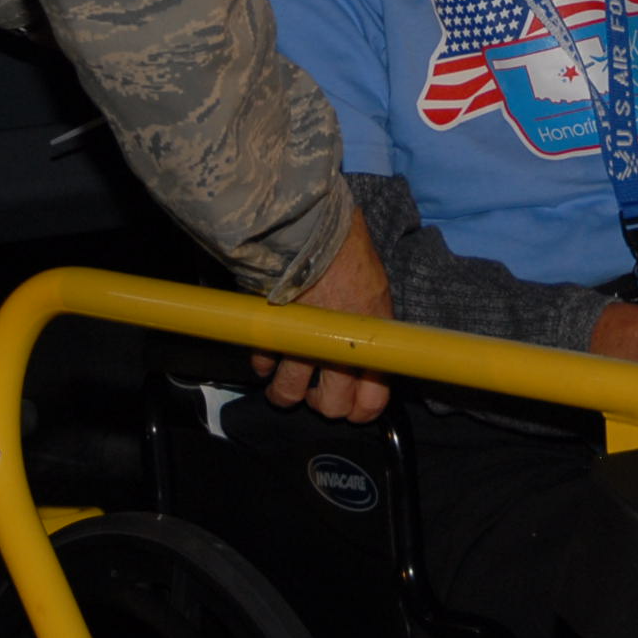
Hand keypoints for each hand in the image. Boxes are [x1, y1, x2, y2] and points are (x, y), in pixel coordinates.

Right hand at [253, 206, 392, 422]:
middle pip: (331, 406)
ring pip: (289, 394)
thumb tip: (365, 342)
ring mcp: (302, 345)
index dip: (360, 410)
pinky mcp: (272, 333)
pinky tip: (268, 349)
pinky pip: (262, 363)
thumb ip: (368, 323)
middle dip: (323, 403)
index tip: (352, 407)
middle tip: (317, 390)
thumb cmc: (348, 249)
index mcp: (370, 340)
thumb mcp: (374, 288)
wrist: (310, 227)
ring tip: (283, 380)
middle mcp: (339, 350)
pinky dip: (262, 361)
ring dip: (285, 391)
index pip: (372, 400)